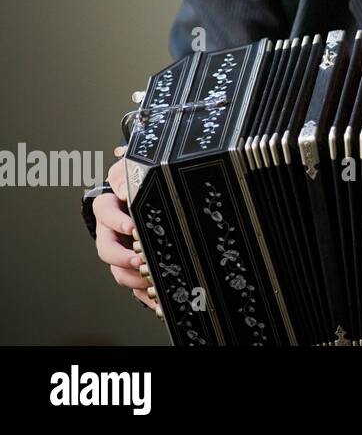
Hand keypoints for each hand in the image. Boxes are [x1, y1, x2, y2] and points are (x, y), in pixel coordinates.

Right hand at [93, 147, 157, 313]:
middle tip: (139, 259)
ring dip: (131, 278)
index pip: (105, 211)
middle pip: (105, 249)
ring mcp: (120, 251)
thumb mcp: (136, 166)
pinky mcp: (133, 268)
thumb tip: (121, 161)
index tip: (133, 224)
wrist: (149, 194)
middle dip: (120, 257)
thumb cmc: (141, 180)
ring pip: (117, 271)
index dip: (117, 220)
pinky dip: (145, 295)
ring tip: (148, 281)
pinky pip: (135, 286)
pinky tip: (158, 301)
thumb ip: (129, 163)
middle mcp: (111, 231)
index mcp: (110, 207)